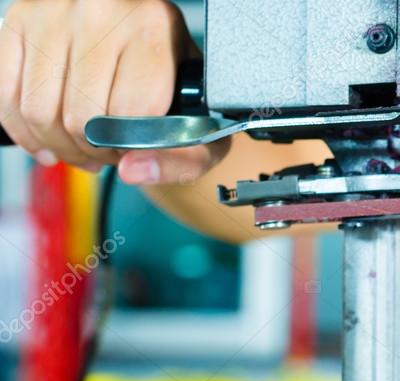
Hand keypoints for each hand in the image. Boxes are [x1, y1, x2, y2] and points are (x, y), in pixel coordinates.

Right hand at [0, 0, 227, 183]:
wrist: (145, 37)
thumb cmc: (174, 82)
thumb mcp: (203, 121)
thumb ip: (184, 159)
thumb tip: (134, 170)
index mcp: (153, 30)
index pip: (130, 112)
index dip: (131, 147)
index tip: (134, 150)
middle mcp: (102, 12)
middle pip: (81, 117)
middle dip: (94, 152)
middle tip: (108, 152)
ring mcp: (55, 13)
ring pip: (40, 111)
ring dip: (60, 146)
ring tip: (83, 147)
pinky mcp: (21, 21)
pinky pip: (7, 95)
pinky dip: (25, 131)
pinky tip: (48, 141)